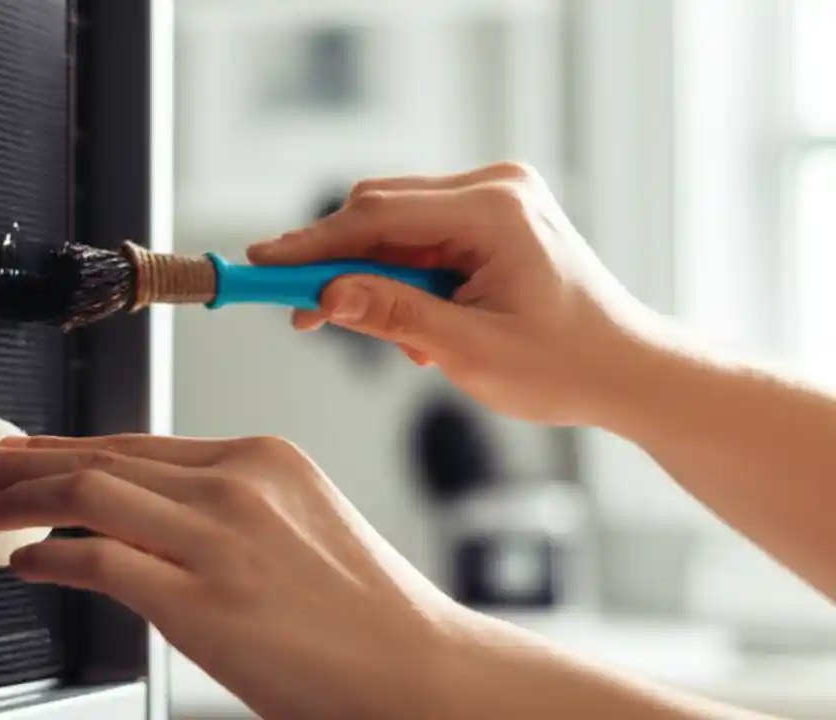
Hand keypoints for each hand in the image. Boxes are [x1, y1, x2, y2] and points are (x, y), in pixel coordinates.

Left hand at [0, 434, 465, 719]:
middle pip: (102, 455)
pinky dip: (48, 560)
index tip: (25, 450)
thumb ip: (224, 512)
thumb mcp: (299, 530)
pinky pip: (97, 560)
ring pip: (87, 491)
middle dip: (23, 459)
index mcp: (263, 459)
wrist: (422, 673)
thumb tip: (137, 518)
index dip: (66, 445)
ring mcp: (218, 536)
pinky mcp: (199, 596)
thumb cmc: (368, 616)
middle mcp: (238, 482)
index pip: (137, 442)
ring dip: (19, 498)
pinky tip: (27, 567)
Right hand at [247, 162, 660, 425]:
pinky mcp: (493, 215)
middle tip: (298, 313)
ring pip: (396, 225)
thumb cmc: (566, 366)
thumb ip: (394, 316)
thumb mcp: (470, 351)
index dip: (312, 245)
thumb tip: (326, 297)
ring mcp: (497, 196)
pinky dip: (403, 278)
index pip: (378, 215)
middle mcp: (496, 187)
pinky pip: (421, 237)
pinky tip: (423, 325)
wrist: (628, 370)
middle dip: (336, 263)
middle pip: (381, 210)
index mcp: (496, 211)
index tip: (261, 265)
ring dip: (374, 278)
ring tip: (403, 342)